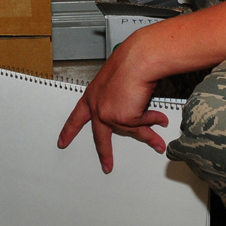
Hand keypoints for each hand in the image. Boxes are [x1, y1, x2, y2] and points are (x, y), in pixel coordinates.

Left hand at [57, 34, 169, 172]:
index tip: (62, 141)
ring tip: (157, 145)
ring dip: (149, 137)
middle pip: (100, 136)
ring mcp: (110, 114)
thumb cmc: (128, 63)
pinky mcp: (125, 118)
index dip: (69, 130)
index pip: (76, 117)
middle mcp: (98, 107)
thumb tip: (138, 119)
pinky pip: (144, 124)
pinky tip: (162, 119)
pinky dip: (155, 120)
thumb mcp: (116, 84)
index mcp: (91, 96)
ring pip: (131, 130)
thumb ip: (120, 101)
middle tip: (106, 165)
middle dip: (105, 153)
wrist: (138, 60)